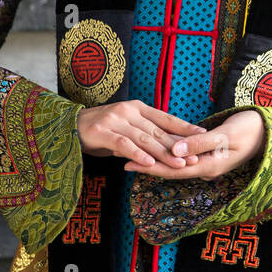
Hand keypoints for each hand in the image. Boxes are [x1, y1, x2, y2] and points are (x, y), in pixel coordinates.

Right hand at [75, 100, 204, 169]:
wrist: (68, 127)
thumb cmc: (101, 131)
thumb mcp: (126, 129)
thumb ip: (144, 134)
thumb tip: (171, 145)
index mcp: (137, 107)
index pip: (165, 118)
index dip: (184, 127)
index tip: (202, 136)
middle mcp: (127, 110)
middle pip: (157, 131)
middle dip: (177, 146)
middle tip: (194, 157)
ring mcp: (114, 120)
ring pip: (143, 138)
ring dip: (162, 153)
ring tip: (178, 164)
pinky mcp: (101, 132)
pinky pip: (123, 144)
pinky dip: (137, 154)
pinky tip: (148, 163)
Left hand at [124, 109, 264, 180]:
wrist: (269, 131)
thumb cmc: (250, 130)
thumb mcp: (226, 135)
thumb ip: (200, 143)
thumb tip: (175, 150)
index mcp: (208, 165)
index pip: (172, 169)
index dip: (148, 167)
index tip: (127, 163)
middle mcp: (205, 167)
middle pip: (169, 169)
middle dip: (145, 165)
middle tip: (120, 158)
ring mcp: (207, 162)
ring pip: (175, 163)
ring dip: (154, 159)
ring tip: (132, 154)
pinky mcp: (208, 154)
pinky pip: (183, 157)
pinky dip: (168, 153)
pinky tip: (157, 148)